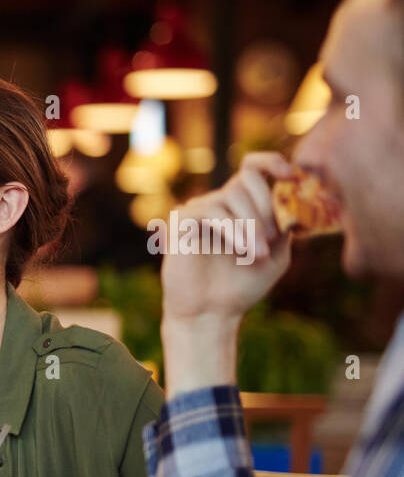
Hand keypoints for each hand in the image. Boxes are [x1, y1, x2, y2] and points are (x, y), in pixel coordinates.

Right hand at [161, 152, 294, 324]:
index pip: (253, 167)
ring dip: (252, 224)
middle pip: (246, 178)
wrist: (210, 313)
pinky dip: (231, 228)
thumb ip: (286, 225)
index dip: (273, 162)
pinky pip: (211, 209)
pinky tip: (240, 250)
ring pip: (231, 194)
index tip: (292, 175)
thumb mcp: (277, 254)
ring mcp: (198, 210)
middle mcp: (218, 203)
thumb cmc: (241, 287)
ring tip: (257, 254)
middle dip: (265, 207)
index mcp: (241, 207)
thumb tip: (296, 198)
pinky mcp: (181, 221)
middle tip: (272, 239)